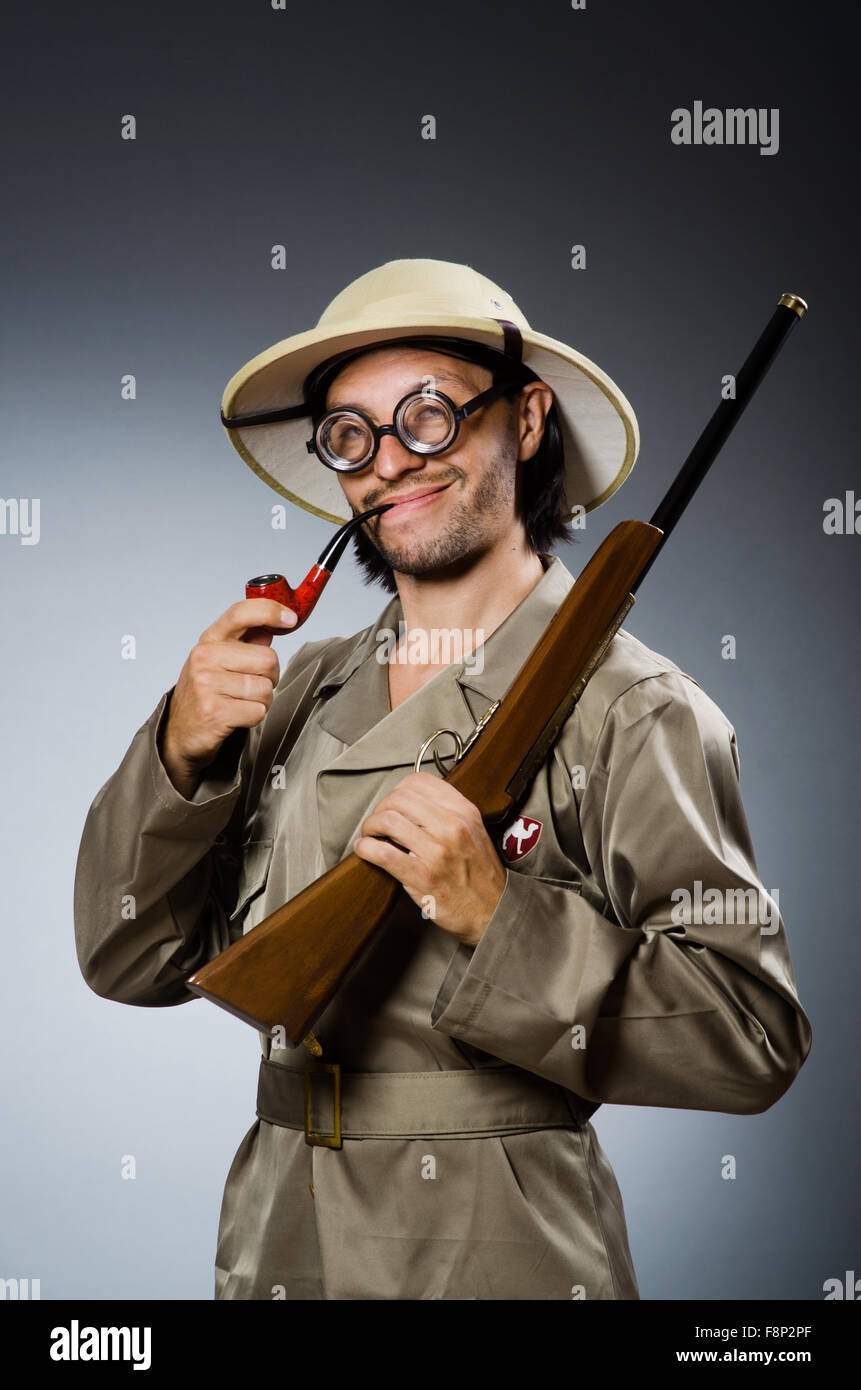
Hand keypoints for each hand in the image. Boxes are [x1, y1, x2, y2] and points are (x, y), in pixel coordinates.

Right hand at [160, 598, 296, 795]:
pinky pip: (258, 711)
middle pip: (268, 659)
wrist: (180, 732)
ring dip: (262, 701)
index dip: (271, 611)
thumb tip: (273, 624)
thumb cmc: (206, 693)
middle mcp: (204, 658)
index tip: (290, 619)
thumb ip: (246, 642)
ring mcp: (206, 684)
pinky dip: (254, 717)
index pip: (241, 613)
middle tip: (253, 686)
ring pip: (266, 688)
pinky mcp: (214, 711)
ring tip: (241, 702)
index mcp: (209, 640)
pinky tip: (237, 716)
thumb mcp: (220, 660)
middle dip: (270, 677)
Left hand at [352, 771, 506, 946]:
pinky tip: (365, 851)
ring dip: (370, 827)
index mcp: (464, 812)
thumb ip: (448, 812)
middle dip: (380, 809)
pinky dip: (366, 849)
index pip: (419, 782)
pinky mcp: (423, 876)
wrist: (494, 910)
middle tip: (376, 823)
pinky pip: (384, 853)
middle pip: (399, 798)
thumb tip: (410, 803)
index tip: (393, 804)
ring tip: (369, 835)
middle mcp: (452, 826)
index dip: (397, 791)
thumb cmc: (481, 874)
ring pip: (388, 820)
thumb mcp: (474, 831)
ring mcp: (438, 851)